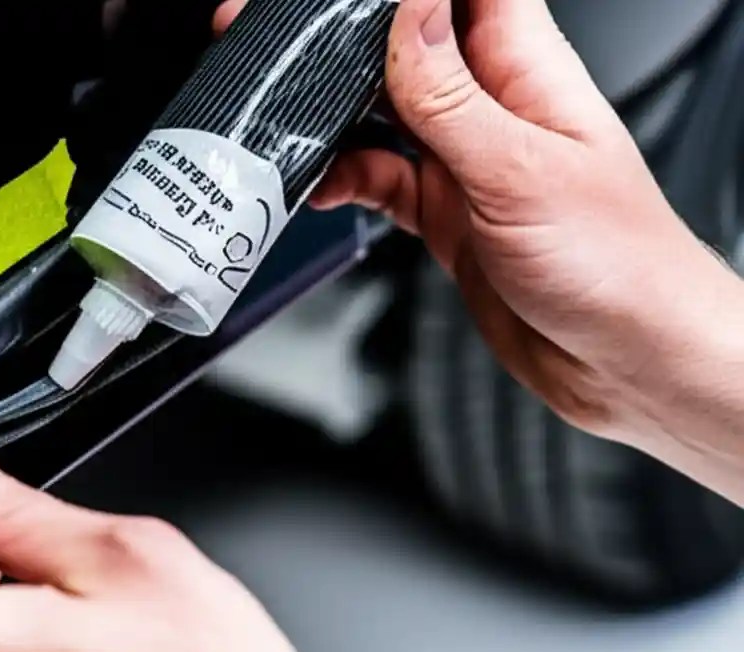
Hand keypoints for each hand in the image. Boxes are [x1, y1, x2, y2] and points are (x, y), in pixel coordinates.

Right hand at [216, 0, 743, 494]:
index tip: (337, 3)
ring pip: (382, 114)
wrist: (627, 362)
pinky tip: (323, 186)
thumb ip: (451, 96)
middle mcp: (494, 106)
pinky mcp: (445, 211)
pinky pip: (378, 177)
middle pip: (406, 48)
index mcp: (528, 70)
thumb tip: (408, 12)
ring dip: (333, 118)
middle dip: (342, 46)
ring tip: (287, 123)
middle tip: (278, 47)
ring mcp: (465, 159)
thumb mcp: (519, 170)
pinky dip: (343, 179)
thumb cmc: (617, 265)